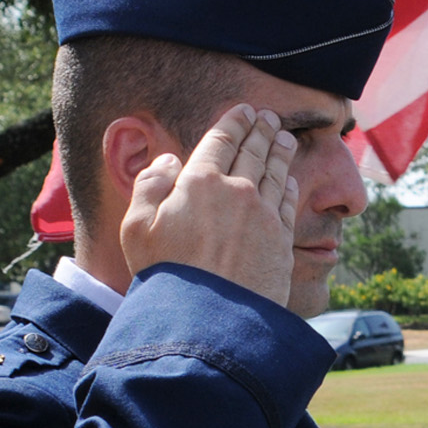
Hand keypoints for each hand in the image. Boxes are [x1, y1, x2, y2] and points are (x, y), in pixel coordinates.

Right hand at [119, 104, 299, 305]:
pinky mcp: (283, 240)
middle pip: (254, 152)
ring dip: (281, 153)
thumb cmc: (166, 273)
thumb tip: (169, 160)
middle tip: (270, 117)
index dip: (234, 122)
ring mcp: (265, 215)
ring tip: (286, 138)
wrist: (209, 316)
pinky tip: (290, 180)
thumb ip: (150, 186)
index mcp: (200, 182)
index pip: (221, 141)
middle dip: (262, 131)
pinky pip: (288, 203)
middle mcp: (238, 191)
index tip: (245, 110)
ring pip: (276, 174)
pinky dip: (289, 186)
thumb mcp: (137, 227)